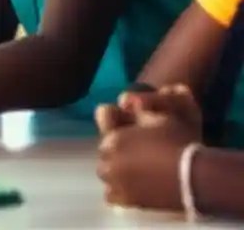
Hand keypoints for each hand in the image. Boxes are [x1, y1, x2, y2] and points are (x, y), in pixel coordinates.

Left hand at [96, 85, 201, 210]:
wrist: (193, 176)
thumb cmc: (178, 142)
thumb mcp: (160, 118)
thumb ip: (140, 108)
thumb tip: (124, 98)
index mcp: (113, 139)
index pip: (106, 136)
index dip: (119, 137)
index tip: (132, 140)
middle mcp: (108, 160)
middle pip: (105, 157)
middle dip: (116, 155)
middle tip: (136, 158)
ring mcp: (115, 182)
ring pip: (108, 176)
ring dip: (116, 173)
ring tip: (135, 173)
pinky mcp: (125, 200)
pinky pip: (112, 196)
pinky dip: (119, 192)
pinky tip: (132, 188)